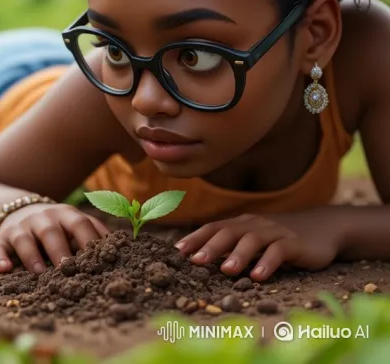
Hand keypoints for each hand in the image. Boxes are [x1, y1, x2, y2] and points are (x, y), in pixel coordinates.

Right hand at [0, 203, 109, 273]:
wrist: (20, 210)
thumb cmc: (57, 224)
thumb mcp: (75, 221)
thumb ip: (94, 231)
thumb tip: (120, 245)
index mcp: (66, 214)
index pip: (80, 223)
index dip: (89, 240)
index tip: (98, 259)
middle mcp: (42, 217)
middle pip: (51, 231)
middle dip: (60, 250)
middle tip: (68, 269)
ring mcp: (20, 227)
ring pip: (24, 239)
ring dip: (32, 256)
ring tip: (39, 273)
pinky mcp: (1, 238)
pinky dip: (0, 258)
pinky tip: (4, 270)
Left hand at [174, 209, 345, 280]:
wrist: (323, 226)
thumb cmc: (280, 237)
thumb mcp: (254, 238)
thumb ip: (232, 245)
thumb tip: (201, 257)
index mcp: (241, 224)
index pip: (214, 227)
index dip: (196, 238)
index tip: (178, 251)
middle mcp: (255, 224)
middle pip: (229, 232)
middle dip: (210, 246)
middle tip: (195, 261)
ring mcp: (275, 232)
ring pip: (252, 239)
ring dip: (237, 254)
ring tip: (225, 270)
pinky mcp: (295, 243)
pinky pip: (279, 251)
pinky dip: (267, 262)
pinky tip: (258, 277)